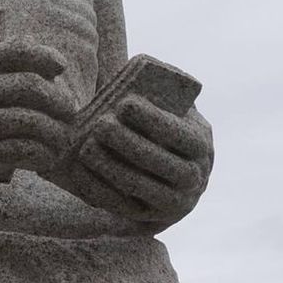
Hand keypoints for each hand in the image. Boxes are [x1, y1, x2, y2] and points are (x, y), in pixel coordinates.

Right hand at [0, 39, 75, 190]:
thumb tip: (33, 45)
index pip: (17, 52)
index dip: (47, 58)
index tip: (60, 68)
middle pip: (31, 86)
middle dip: (59, 99)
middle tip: (68, 110)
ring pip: (32, 121)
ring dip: (56, 131)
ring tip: (60, 137)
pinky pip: (23, 151)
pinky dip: (43, 154)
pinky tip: (44, 156)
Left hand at [49, 95, 212, 230]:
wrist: (174, 169)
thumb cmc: (166, 125)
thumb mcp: (176, 108)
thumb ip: (168, 89)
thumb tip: (150, 65)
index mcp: (201, 147)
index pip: (183, 136)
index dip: (155, 120)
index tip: (125, 103)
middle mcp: (194, 179)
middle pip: (163, 164)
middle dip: (130, 144)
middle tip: (101, 124)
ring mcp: (173, 202)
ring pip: (143, 188)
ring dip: (113, 168)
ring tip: (87, 147)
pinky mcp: (148, 217)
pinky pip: (123, 207)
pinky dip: (101, 190)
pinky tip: (81, 172)